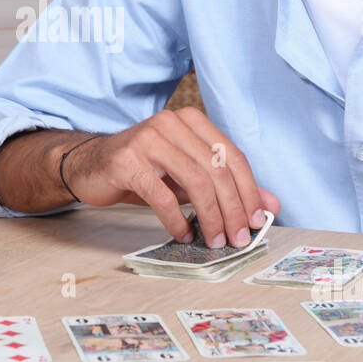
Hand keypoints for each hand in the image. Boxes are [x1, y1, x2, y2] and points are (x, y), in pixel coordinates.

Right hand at [62, 108, 279, 246]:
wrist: (91, 166)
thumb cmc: (144, 171)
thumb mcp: (189, 177)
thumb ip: (229, 188)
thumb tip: (271, 207)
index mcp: (192, 120)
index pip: (232, 156)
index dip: (249, 191)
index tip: (256, 222)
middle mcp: (172, 123)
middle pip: (217, 169)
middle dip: (232, 210)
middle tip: (238, 239)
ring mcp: (148, 138)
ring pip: (195, 181)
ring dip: (210, 217)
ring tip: (214, 240)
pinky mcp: (127, 160)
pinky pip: (162, 195)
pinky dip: (177, 221)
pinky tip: (183, 235)